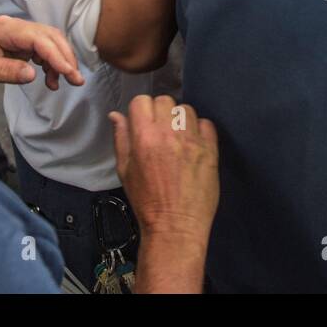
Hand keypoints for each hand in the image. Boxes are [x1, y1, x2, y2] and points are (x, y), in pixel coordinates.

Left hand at [0, 15, 82, 91]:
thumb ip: (5, 71)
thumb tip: (32, 74)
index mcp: (3, 28)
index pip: (37, 38)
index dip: (56, 55)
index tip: (68, 72)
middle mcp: (13, 27)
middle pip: (49, 36)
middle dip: (65, 57)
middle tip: (76, 79)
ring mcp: (17, 35)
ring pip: (49, 42)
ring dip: (60, 61)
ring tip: (63, 82)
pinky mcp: (19, 45)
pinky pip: (42, 50)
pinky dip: (51, 63)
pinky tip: (50, 79)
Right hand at [109, 94, 218, 236]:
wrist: (175, 225)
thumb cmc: (146, 200)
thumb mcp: (125, 170)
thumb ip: (121, 139)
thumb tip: (116, 115)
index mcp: (144, 137)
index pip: (142, 101)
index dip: (141, 110)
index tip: (143, 122)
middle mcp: (169, 134)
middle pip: (164, 101)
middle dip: (160, 112)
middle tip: (160, 131)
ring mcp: (192, 140)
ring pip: (186, 109)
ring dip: (180, 119)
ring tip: (178, 138)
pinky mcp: (210, 149)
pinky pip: (206, 124)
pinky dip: (200, 130)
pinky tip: (194, 145)